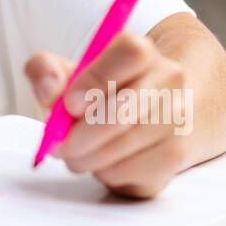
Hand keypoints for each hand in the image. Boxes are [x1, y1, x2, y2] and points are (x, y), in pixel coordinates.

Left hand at [25, 32, 194, 198]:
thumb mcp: (69, 73)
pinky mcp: (178, 156)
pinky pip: (132, 173)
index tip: (69, 105)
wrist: (150, 112)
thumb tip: (48, 91)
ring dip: (87, 158)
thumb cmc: (101, 92)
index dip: (95, 79)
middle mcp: (169, 81)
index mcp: (142, 52)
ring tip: (78, 152)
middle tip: (59, 144)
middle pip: (122, 113)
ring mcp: (179, 119)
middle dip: (79, 136)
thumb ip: (46, 71)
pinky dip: (106, 173)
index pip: (129, 53)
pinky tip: (104, 162)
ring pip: (123, 148)